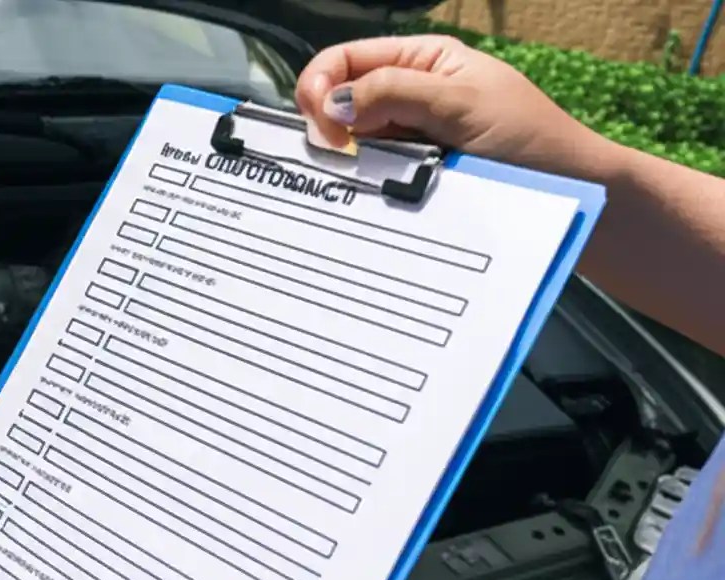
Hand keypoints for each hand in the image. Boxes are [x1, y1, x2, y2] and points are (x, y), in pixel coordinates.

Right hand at [294, 34, 607, 175]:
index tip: (326, 130)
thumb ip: (394, 93)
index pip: (343, 61)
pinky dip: (365, 188)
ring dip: (349, 163)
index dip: (320, 88)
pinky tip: (373, 199)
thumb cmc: (531, 139)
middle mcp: (408, 97)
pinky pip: (374, 179)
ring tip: (363, 183)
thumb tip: (330, 104)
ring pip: (353, 147)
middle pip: (339, 104)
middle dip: (328, 129)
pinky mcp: (415, 181)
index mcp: (421, 62)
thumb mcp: (459, 104)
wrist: (578, 195)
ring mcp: (410, 141)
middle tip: (341, 160)